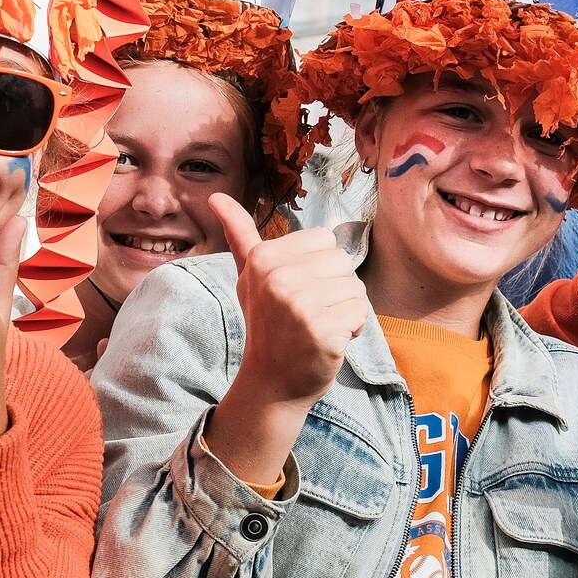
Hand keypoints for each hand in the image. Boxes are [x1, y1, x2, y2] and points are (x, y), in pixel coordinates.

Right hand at [214, 195, 367, 407]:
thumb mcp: (248, 276)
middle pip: (343, 261)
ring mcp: (301, 305)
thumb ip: (239, 234)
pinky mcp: (323, 330)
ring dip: (344, 309)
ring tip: (318, 326)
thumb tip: (216, 196)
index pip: (325, 240)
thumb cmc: (267, 324)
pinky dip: (353, 329)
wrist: (271, 381)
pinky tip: (328, 341)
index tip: (296, 291)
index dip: (318, 267)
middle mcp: (280, 277)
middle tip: (308, 313)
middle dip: (334, 288)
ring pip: (355, 287)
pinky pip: (361, 313)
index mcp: (263, 258)